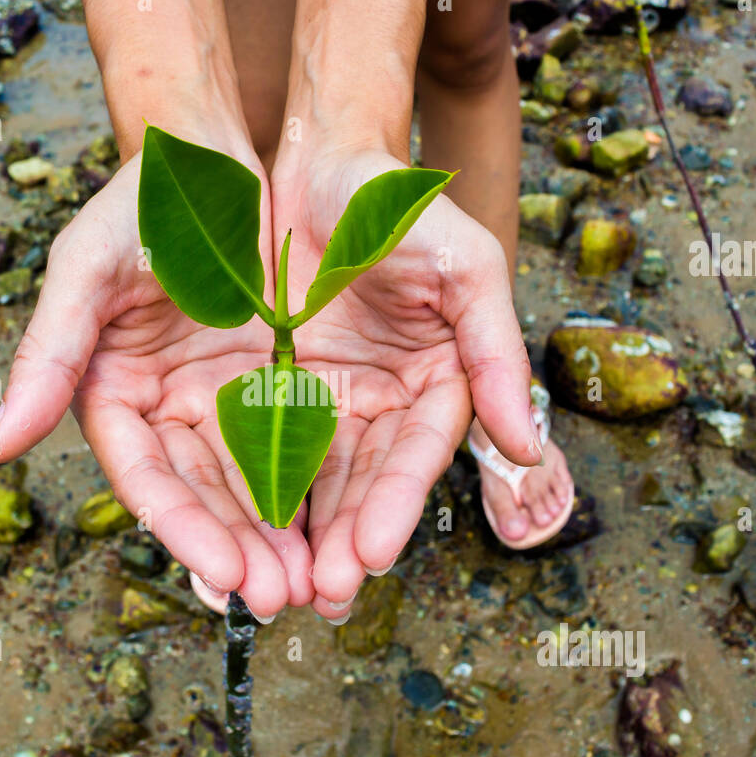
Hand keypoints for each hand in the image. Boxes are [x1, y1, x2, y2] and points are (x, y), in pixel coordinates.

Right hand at [0, 149, 313, 617]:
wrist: (218, 161)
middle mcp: (172, 411)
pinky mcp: (282, 387)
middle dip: (243, 552)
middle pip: (207, 499)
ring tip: (320, 585)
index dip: (184, 530)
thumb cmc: (142, 205)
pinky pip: (305, 446)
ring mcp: (229, 403)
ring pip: (258, 486)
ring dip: (286, 538)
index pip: (148, 480)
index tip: (225, 575)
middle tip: (283, 599)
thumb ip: (48, 356)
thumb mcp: (89, 269)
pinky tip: (347, 530)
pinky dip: (322, 489)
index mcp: (117, 396)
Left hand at [269, 145, 541, 618]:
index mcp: (433, 385)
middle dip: (340, 542)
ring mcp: (320, 402)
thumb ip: (495, 354)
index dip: (394, 506)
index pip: (415, 459)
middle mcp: (377, 406)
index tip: (371, 553)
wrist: (316, 162)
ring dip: (292, 537)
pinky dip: (243, 495)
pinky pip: (251, 450)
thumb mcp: (464, 268)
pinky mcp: (265, 393)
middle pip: (359, 487)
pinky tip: (230, 539)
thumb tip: (525, 443)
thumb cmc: (400, 206)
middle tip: (320, 594)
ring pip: (305, 483)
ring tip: (272, 588)